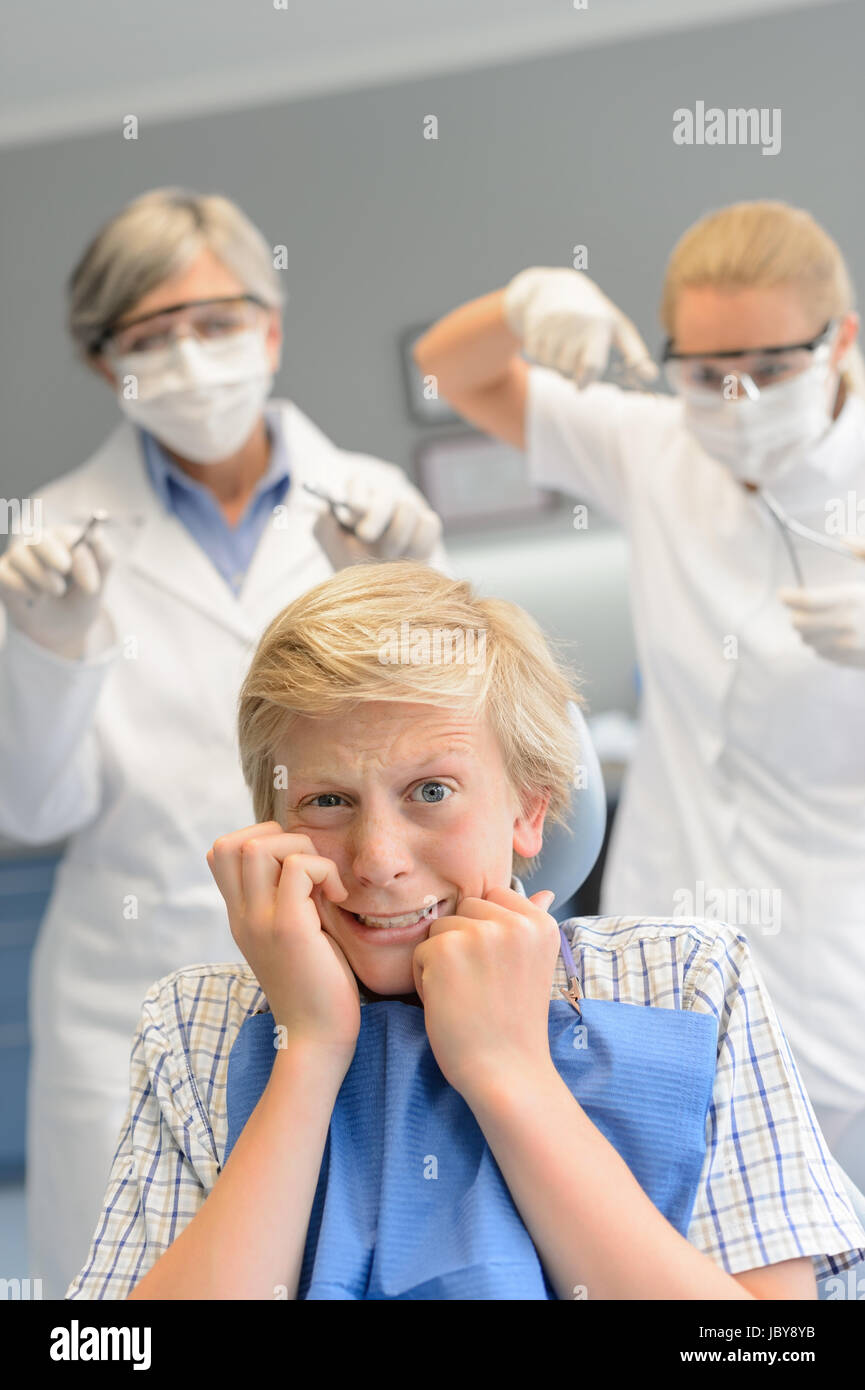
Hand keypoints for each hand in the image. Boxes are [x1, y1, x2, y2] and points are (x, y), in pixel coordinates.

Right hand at [0, 520, 113, 658]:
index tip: (91, 582)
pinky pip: (5, 574)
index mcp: (65, 541)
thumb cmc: (80, 601)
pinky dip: (22, 587)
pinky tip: (35, 598)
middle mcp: (40, 545)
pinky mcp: (4, 575)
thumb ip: (103, 559)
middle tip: (64, 568)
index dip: (78, 553)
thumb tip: (95, 538)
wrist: (63, 631)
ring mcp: (19, 559)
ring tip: (57, 591)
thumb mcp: (98, 584)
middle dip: (51, 552)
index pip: (67, 535)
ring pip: (19, 555)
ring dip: (40, 575)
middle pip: (38, 538)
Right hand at [207, 823, 360, 1067]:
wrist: (317, 1037)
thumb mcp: (293, 932)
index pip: (220, 851)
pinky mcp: (288, 928)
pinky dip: (324, 870)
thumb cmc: (317, 986)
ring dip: (302, 849)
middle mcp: (242, 916)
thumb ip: (289, 897)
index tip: (294, 866)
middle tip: (310, 869)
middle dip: (279, 836)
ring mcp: (260, 921)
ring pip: (259, 846)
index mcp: (240, 916)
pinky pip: (298, 867)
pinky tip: (338, 898)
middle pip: (231, 842)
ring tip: (324, 883)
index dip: (258, 839)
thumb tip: (306, 859)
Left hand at [312, 479, 442, 569]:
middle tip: (365, 536)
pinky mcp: (427, 524)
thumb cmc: (349, 560)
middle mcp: (383, 498)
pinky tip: (406, 557)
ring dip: (395, 538)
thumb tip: (327, 510)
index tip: (353, 515)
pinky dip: (417, 544)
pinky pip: (429, 524)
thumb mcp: (330, 542)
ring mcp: (408, 510)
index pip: (358, 482)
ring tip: (387, 555)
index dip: (357, 497)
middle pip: (385, 494)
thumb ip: (324, 524)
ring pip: (408, 509)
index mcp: (358, 496)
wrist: (373, 588)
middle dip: (376, 515)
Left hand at [411, 885, 558, 1101]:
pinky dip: (425, 980)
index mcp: (540, 923)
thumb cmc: (515, 1023)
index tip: (498, 971)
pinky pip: (420, 952)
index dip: (485, 932)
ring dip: (442, 961)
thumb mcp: (534, 965)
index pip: (493, 896)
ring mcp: (480, 934)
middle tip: (481, 986)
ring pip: (440, 929)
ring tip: (466, 995)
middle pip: (464, 909)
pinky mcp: (446, 950)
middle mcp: (515, 922)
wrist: (506, 1071)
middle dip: (462, 943)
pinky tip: (450, 1004)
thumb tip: (545, 890)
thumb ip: (532, 924)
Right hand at [503, 266, 657, 387]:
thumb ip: (635, 355)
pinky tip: (547, 341)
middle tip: (573, 358)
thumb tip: (651, 376)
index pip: (591, 366)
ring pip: (549, 365)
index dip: (585, 381)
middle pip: (568, 369)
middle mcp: (575, 323)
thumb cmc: (595, 315)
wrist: (556, 288)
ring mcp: (552, 324)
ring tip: (562, 348)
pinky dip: (540, 356)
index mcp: (598, 326)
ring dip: (554, 365)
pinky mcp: (534, 325)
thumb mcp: (618, 329)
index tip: (582, 386)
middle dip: (569, 372)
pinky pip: (534, 356)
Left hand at [779, 583, 864, 668]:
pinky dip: (821, 645)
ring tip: (815, 623)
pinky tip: (831, 637)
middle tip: (798, 609)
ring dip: (807, 632)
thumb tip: (845, 540)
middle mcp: (847, 623)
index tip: (784, 594)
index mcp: (853, 598)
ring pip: (808, 640)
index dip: (790, 597)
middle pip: (801, 623)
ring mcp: (849, 645)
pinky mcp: (852, 660)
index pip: (807, 601)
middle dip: (796, 615)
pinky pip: (822, 654)